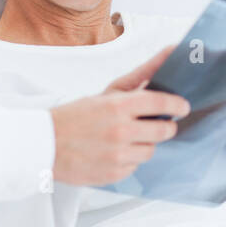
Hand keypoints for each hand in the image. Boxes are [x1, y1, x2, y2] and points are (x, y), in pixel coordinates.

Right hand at [49, 46, 188, 184]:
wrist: (42, 144)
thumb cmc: (75, 116)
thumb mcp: (108, 92)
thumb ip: (141, 76)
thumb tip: (170, 52)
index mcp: (118, 106)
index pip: (162, 103)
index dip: (177, 105)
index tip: (182, 107)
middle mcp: (120, 131)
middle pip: (164, 131)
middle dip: (165, 126)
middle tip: (158, 124)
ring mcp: (117, 155)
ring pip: (150, 150)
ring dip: (144, 144)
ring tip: (126, 138)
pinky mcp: (113, 174)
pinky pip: (135, 166)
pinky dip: (129, 160)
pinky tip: (114, 152)